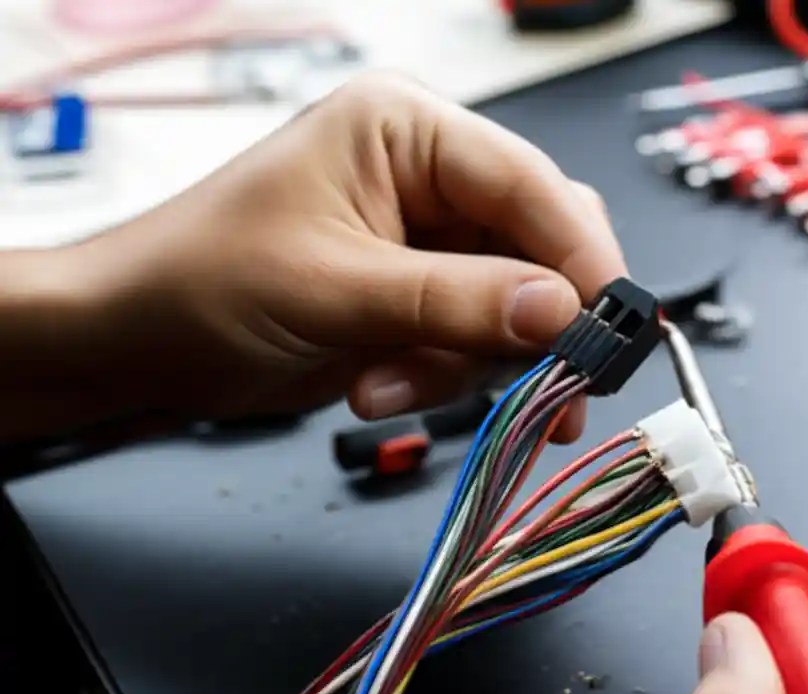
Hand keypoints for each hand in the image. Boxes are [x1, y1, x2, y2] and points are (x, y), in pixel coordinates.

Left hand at [0, 72, 623, 440]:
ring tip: (394, 384)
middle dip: (532, 322)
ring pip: (519, 304)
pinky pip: (480, 340)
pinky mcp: (424, 294)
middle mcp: (431, 175)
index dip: (579, 257)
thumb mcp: (334, 291)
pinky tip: (382, 385)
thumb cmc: (198, 281)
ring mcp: (431, 238)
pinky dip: (446, 376)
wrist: (136, 344)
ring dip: (471, 362)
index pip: (530, 183)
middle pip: (541, 244)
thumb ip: (456, 302)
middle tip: (547, 388)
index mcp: (408, 130)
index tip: (608, 328)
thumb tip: (561, 313)